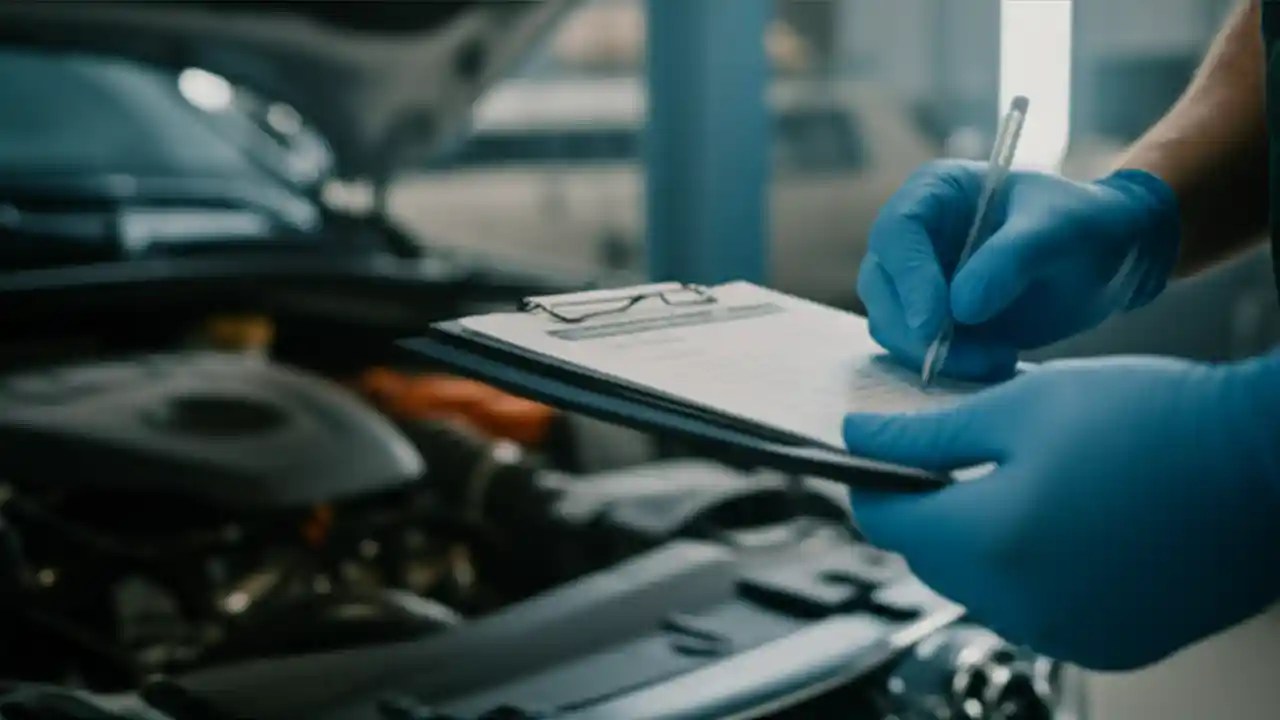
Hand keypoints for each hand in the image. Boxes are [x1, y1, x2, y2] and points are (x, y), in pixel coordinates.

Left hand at [842, 354, 1279, 669]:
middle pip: (930, 560)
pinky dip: (1032, 573)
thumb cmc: (1149, 418)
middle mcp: (1020, 608)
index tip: (878, 451)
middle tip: (957, 456)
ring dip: (981, 542)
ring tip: (1024, 483)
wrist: (1263, 462)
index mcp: (988, 543)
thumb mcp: (1022, 405)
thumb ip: (928, 434)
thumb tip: (859, 439)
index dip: (870, 482)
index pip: (883, 523)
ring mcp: (1068, 636)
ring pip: (982, 589)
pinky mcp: (1111, 645)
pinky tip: (1069, 524)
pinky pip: (1036, 612)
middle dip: (928, 510)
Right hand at [858, 161, 1180, 380]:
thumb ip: (1010, 259)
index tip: (933, 322)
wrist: (1109, 257)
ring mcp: (919, 280)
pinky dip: (949, 365)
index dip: (908, 277)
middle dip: (914, 328)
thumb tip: (961, 307)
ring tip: (996, 359)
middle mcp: (915, 237)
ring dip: (934, 353)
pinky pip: (918, 349)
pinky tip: (997, 362)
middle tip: (965, 356)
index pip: (896, 232)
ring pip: (892, 324)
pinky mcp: (933, 320)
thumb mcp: (1057, 229)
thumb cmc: (1083, 223)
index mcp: (934, 194)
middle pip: (881, 285)